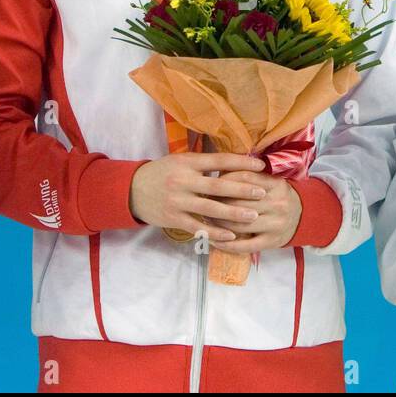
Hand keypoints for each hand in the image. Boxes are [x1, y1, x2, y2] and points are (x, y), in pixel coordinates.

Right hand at [130, 153, 267, 242]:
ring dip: (234, 213)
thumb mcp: (180, 161)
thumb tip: (234, 162)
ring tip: (253, 216)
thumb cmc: (162, 173)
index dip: (241, 163)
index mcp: (188, 162)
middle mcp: (184, 181)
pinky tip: (231, 235)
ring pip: (211, 209)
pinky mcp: (174, 218)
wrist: (132, 190)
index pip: (219, 161)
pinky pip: (198, 227)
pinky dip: (215, 232)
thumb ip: (203, 163)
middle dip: (243, 190)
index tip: (260, 166)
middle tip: (262, 193)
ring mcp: (178, 201)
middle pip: (218, 186)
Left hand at [209, 172, 302, 253]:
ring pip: (240, 225)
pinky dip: (227, 245)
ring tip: (204, 220)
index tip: (209, 183)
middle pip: (239, 203)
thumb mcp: (270, 181)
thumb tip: (217, 173)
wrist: (303, 216)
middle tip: (201, 202)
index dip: (224, 180)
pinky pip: (245, 246)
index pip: (245, 179)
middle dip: (217, 203)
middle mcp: (277, 204)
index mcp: (276, 185)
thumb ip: (249, 177)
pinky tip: (214, 241)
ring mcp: (275, 224)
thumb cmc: (278, 196)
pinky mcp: (271, 242)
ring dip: (218, 224)